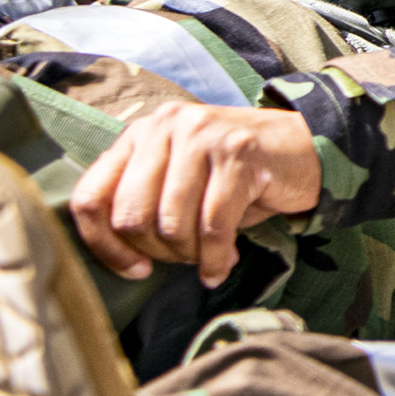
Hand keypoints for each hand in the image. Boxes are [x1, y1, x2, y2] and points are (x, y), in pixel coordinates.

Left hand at [67, 104, 322, 286]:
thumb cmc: (235, 175)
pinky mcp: (238, 155)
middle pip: (131, 216)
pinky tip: (222, 266)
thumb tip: (120, 256)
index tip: (134, 269)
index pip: (91, 196)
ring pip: (172, 224)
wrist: (303, 148)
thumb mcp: (181, 180)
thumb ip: (146, 202)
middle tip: (185, 260)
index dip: (104, 245)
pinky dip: (215, 258)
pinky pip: (213, 226)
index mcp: (140, 134)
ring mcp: (201, 136)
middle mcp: (164, 127)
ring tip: (211, 258)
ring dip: (191, 256)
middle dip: (159, 253)